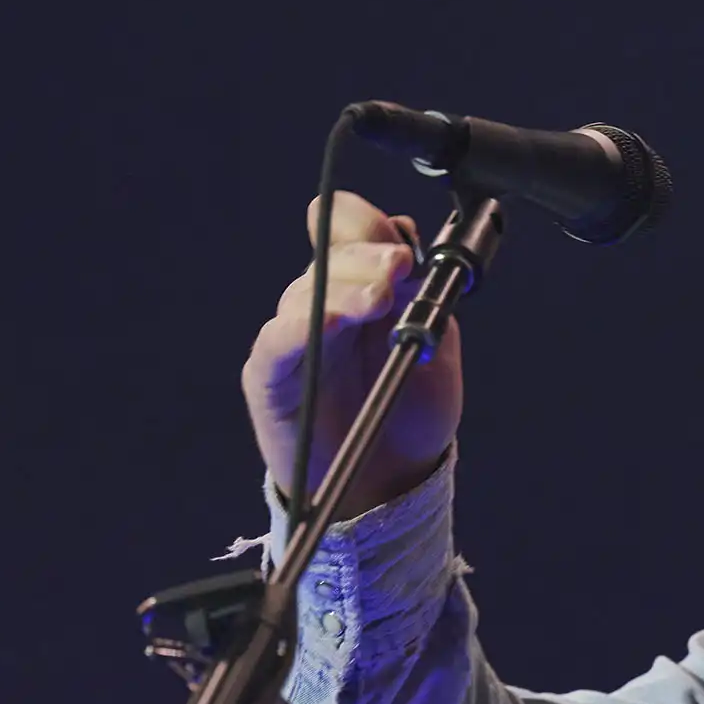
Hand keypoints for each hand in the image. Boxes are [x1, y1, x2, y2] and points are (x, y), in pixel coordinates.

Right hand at [242, 191, 463, 521]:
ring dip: (344, 291)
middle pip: (331, 258)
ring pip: (305, 294)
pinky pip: (278, 343)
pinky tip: (329, 323)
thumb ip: (424, 292)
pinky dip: (301, 328)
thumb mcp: (434, 342)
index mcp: (364, 285)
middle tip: (400, 266)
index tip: (404, 239)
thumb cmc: (409, 409)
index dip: (369, 224)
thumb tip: (409, 231)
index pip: (350, 231)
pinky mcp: (269, 374)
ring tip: (378, 300)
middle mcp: (324, 302)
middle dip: (368, 256)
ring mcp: (294, 336)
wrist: (391, 479)